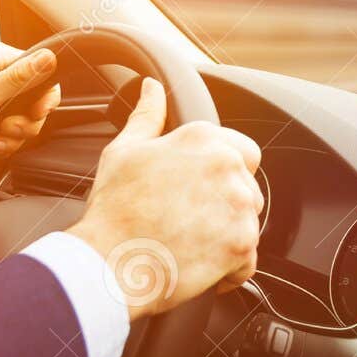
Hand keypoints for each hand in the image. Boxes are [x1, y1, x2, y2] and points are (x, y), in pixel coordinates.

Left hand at [0, 40, 60, 169]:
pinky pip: (10, 134)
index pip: (39, 71)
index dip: (43, 96)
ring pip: (24, 121)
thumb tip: (49, 58)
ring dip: (12, 136)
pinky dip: (3, 144)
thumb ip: (20, 77)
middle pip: (34, 101)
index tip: (37, 111)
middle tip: (8, 128)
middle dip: (24, 122)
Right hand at [68, 77, 262, 321]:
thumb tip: (152, 88)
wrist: (108, 263)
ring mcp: (238, 207)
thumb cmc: (113, 210)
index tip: (198, 192)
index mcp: (204, 139)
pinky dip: (229, 268)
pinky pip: (248, 260)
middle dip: (225, 206)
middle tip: (187, 221)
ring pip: (248, 223)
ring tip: (188, 242)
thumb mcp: (124, 152)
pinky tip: (197, 264)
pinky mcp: (242, 245)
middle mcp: (228, 166)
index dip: (221, 175)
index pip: (243, 151)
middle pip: (248, 189)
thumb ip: (147, 116)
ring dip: (227, 236)